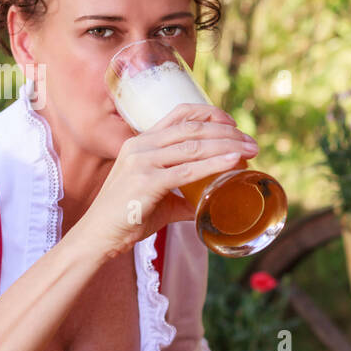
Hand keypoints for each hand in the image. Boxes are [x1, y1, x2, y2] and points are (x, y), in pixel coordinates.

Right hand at [71, 103, 259, 259]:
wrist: (97, 236)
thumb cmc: (126, 217)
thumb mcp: (158, 198)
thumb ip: (184, 197)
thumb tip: (209, 202)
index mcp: (142, 142)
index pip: (179, 115)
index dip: (209, 114)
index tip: (233, 123)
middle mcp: (141, 146)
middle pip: (193, 128)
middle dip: (228, 132)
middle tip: (252, 142)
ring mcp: (142, 162)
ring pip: (193, 145)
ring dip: (227, 145)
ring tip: (251, 150)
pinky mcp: (146, 182)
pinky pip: (187, 170)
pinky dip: (215, 163)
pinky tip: (234, 161)